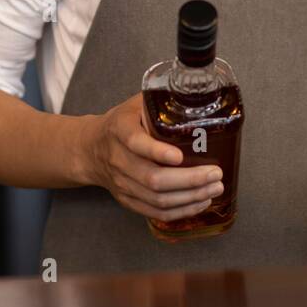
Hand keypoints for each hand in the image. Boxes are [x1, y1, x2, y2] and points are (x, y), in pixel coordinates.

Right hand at [80, 94, 223, 222]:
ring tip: (215, 188)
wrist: (91, 148)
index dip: (157, 151)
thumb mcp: (135, 104)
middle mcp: (118, 159)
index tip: (180, 155)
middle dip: (189, 180)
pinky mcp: (127, 200)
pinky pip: (155, 212)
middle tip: (215, 174)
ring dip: (190, 197)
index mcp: (119, 129)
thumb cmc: (123, 122)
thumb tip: (199, 94)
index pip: (135, 142)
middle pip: (152, 178)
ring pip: (157, 198)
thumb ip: (160, 100)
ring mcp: (122, 183)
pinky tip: (200, 202)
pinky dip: (181, 211)